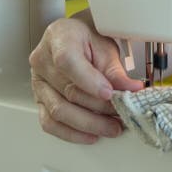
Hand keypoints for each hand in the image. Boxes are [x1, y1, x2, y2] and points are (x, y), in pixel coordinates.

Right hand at [29, 17, 143, 143]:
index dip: (89, 81)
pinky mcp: (39, 99)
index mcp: (59, 37)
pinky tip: (91, 134)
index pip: (68, 62)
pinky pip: (49, 123)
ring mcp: (38, 81)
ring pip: (58, 111)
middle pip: (68, 91)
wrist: (74, 37)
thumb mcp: (106, 46)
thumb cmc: (88, 38)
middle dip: (98, 108)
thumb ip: (116, 70)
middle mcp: (42, 61)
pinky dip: (71, 133)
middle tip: (121, 114)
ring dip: (88, 124)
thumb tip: (132, 90)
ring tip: (110, 127)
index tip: (110, 94)